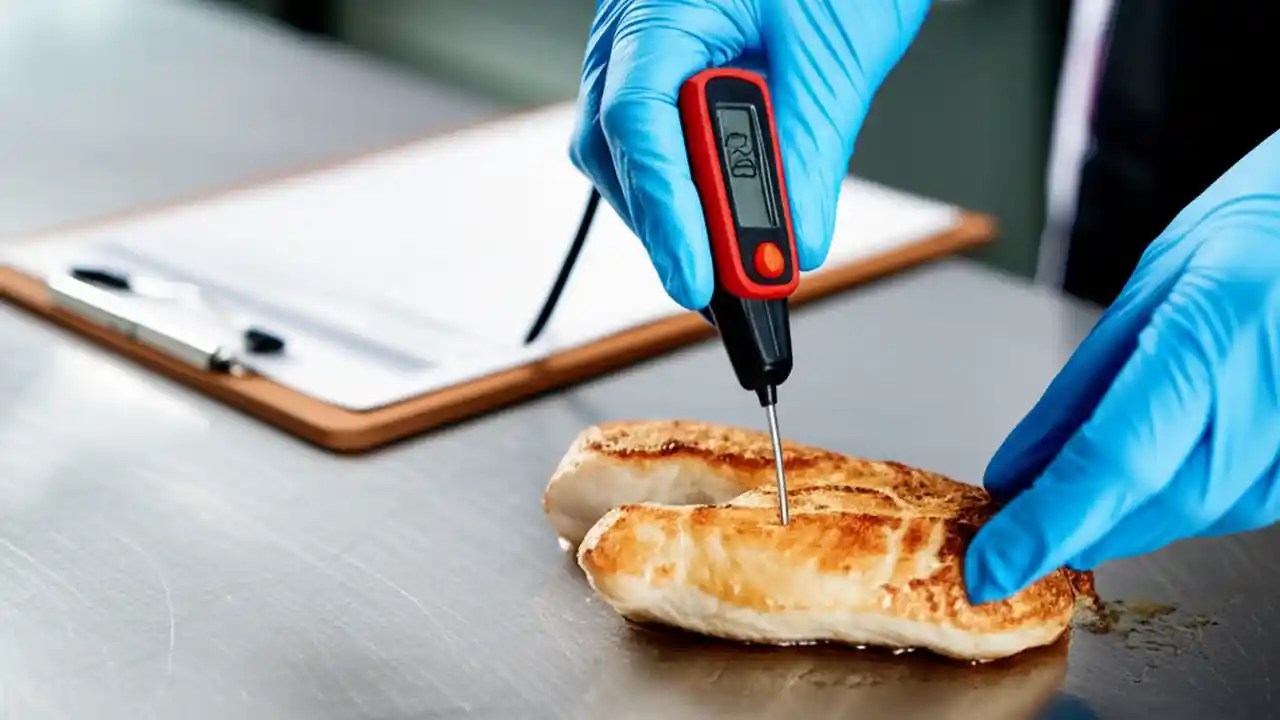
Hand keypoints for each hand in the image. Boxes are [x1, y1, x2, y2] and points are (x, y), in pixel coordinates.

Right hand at [569, 0, 929, 309]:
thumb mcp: (836, 52)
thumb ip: (810, 152)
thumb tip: (797, 243)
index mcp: (662, 5)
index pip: (638, 123)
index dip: (668, 212)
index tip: (700, 277)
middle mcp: (631, 27)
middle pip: (620, 149)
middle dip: (671, 224)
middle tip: (723, 284)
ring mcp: (636, 44)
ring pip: (625, 151)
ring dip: (676, 208)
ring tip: (733, 254)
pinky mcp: (658, 62)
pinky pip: (649, 135)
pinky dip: (684, 180)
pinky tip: (719, 208)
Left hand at [965, 129, 1279, 603]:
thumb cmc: (1252, 226)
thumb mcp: (1148, 291)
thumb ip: (1082, 392)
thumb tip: (1017, 476)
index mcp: (1217, 326)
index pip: (1116, 460)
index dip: (1046, 526)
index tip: (991, 565)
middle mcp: (1275, 386)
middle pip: (1158, 501)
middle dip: (1076, 526)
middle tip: (1018, 529)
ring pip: (1200, 514)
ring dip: (1127, 516)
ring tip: (1083, 490)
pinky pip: (1241, 503)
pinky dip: (1179, 500)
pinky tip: (1157, 472)